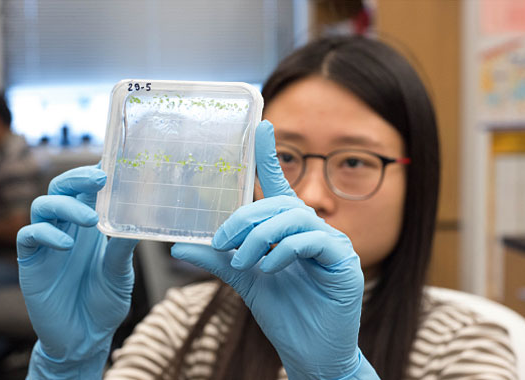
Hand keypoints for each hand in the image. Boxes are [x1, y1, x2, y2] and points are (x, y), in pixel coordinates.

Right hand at [17, 166, 138, 378]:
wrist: (86, 338)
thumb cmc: (104, 302)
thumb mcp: (120, 273)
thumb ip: (123, 248)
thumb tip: (139, 221)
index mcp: (90, 227)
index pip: (86, 191)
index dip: (94, 175)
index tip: (111, 164)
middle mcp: (67, 229)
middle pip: (61, 189)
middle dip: (77, 179)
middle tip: (99, 179)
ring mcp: (47, 244)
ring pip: (43, 206)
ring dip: (66, 207)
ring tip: (92, 220)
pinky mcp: (31, 262)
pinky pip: (28, 236)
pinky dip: (46, 233)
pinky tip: (69, 245)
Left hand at [172, 120, 377, 379]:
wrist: (310, 353)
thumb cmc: (283, 313)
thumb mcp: (245, 280)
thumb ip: (218, 260)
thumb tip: (180, 245)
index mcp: (288, 230)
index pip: (278, 185)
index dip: (270, 155)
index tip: (261, 125)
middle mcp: (312, 229)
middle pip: (276, 203)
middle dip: (244, 219)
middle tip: (221, 242)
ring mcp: (331, 244)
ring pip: (293, 217)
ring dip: (259, 237)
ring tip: (242, 261)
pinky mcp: (344, 261)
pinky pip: (311, 239)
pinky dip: (284, 251)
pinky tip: (269, 269)